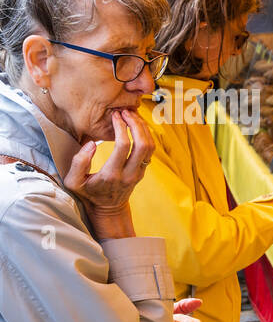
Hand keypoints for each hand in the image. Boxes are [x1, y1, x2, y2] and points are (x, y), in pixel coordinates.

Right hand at [65, 108, 153, 238]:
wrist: (108, 208)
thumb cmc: (88, 193)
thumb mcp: (73, 182)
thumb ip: (78, 162)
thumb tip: (92, 144)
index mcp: (111, 174)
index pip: (123, 146)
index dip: (121, 128)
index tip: (115, 116)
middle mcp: (129, 173)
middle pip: (143, 144)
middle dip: (136, 124)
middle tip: (126, 112)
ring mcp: (139, 172)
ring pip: (150, 147)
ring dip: (143, 128)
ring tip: (131, 116)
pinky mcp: (143, 170)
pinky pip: (150, 150)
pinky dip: (146, 135)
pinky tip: (135, 125)